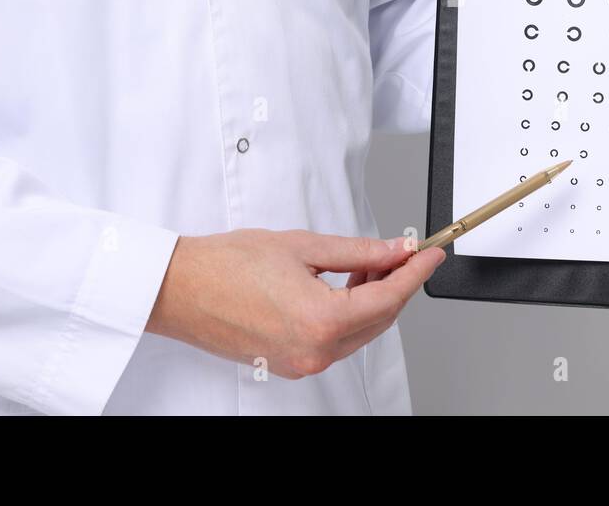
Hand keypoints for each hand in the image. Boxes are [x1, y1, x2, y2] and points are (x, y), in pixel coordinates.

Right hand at [146, 229, 442, 378]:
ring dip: (372, 298)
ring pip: (359, 332)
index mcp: (321, 321)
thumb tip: (394, 251)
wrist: (178, 288)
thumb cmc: (225, 265)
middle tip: (403, 252)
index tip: (430, 255)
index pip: (388, 297)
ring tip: (370, 262)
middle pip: (379, 319)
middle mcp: (315, 351)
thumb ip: (357, 251)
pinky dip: (349, 313)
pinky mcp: (289, 362)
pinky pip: (336, 340)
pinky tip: (346, 285)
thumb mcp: (301, 246)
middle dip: (397, 284)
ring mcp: (302, 362)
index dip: (415, 273)